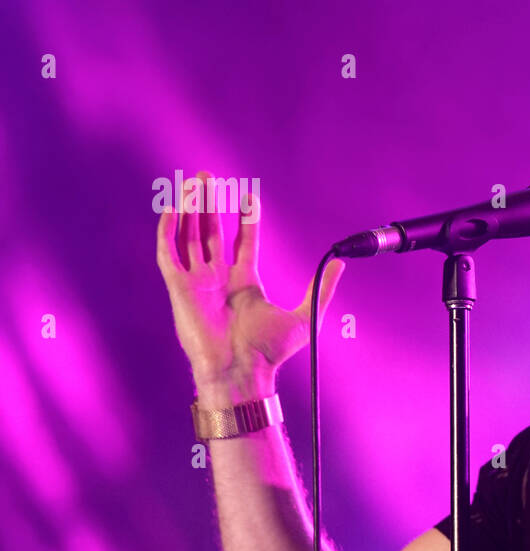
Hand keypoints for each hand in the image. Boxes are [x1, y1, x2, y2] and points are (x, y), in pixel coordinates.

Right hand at [156, 170, 344, 400]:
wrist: (241, 372)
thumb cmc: (269, 353)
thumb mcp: (305, 316)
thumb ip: (321, 289)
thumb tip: (339, 264)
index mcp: (244, 284)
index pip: (243, 243)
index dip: (246, 220)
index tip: (249, 197)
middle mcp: (218, 280)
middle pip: (211, 233)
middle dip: (209, 206)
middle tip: (209, 178)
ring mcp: (197, 283)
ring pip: (189, 237)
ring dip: (189, 209)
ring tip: (193, 183)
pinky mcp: (179, 289)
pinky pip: (169, 254)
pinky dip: (168, 232)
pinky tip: (172, 209)